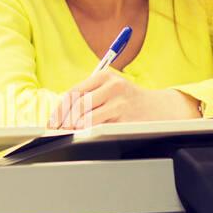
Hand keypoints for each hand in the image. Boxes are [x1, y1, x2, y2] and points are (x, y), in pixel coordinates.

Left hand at [47, 69, 200, 128]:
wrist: (160, 108)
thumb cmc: (128, 99)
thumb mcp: (110, 88)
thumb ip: (88, 94)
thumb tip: (61, 112)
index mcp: (105, 77)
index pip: (74, 93)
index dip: (60, 109)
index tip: (53, 122)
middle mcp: (112, 87)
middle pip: (78, 105)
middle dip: (65, 120)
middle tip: (57, 131)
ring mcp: (120, 104)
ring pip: (87, 118)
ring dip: (74, 128)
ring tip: (68, 134)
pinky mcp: (126, 119)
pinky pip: (100, 128)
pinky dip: (88, 133)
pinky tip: (83, 136)